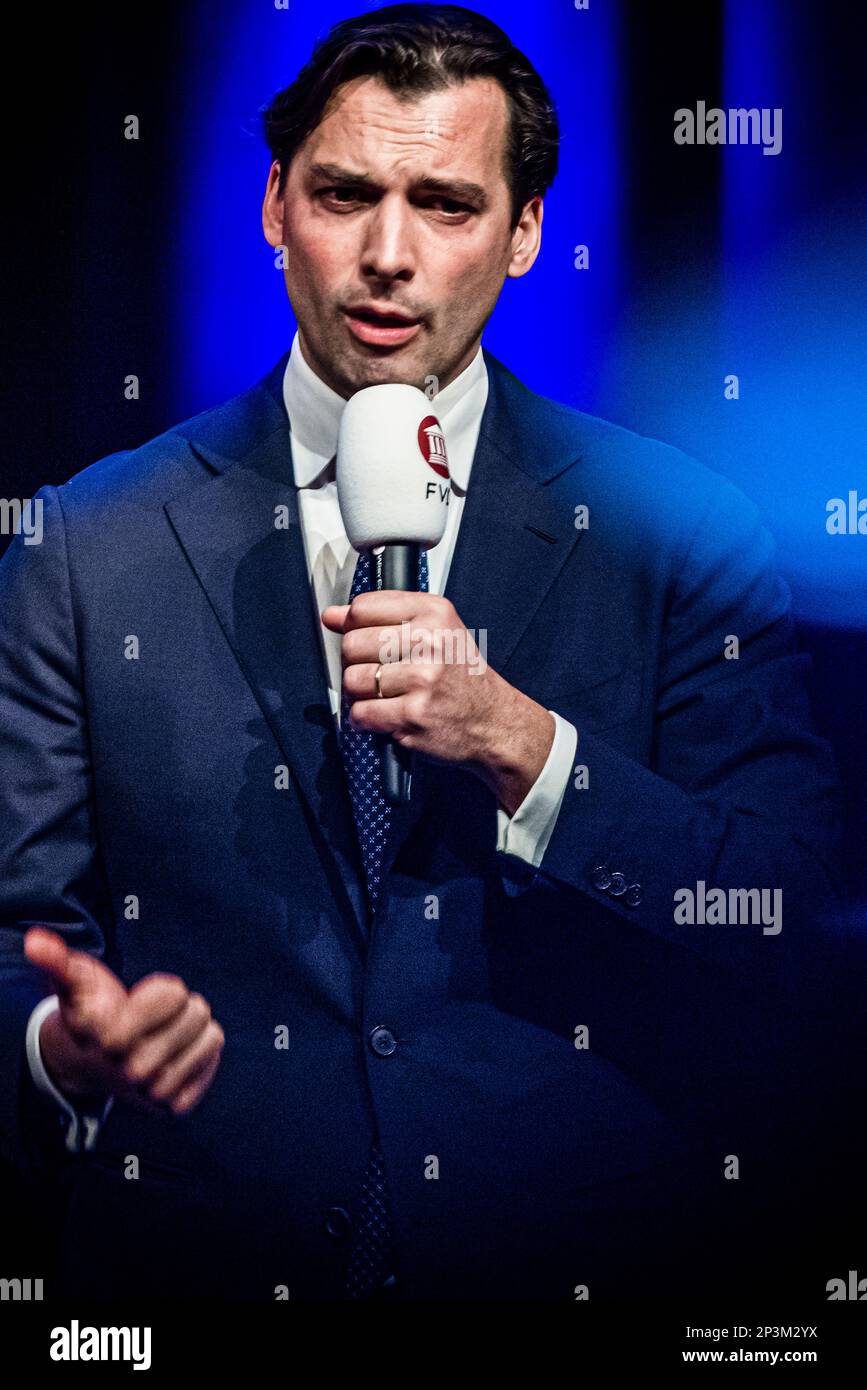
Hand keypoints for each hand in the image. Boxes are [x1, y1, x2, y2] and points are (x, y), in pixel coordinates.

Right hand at [24, 928, 224, 1115]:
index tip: (133, 1004)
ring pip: (210, 1033)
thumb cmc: (90, 1014)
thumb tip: (36, 941)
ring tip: (164, 1034)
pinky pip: (213, 1054)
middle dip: (179, 1006)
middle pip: (198, 1009)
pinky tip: (176, 1054)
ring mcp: (155, 1092)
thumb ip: (57, 961)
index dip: (159, 991)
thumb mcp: (75, 984)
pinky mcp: (176, 1105)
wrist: (92, 1065)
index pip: (173, 992)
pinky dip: (201, 1049)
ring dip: (191, 1028)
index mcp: (108, 1036)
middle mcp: (132, 1070)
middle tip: (152, 1020)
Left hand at [321, 589, 553, 815]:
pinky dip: (366, 719)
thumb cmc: (462, 677)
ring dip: (362, 694)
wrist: (494, 722)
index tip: (367, 641)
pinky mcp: (413, 714)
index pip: (363, 607)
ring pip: (353, 680)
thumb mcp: (435, 633)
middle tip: (381, 674)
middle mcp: (430, 641)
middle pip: (352, 644)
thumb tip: (332, 615)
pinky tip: (387, 715)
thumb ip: (381, 619)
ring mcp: (422, 679)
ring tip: (387, 697)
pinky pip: (361, 713)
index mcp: (434, 613)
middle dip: (357, 664)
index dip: (355, 627)